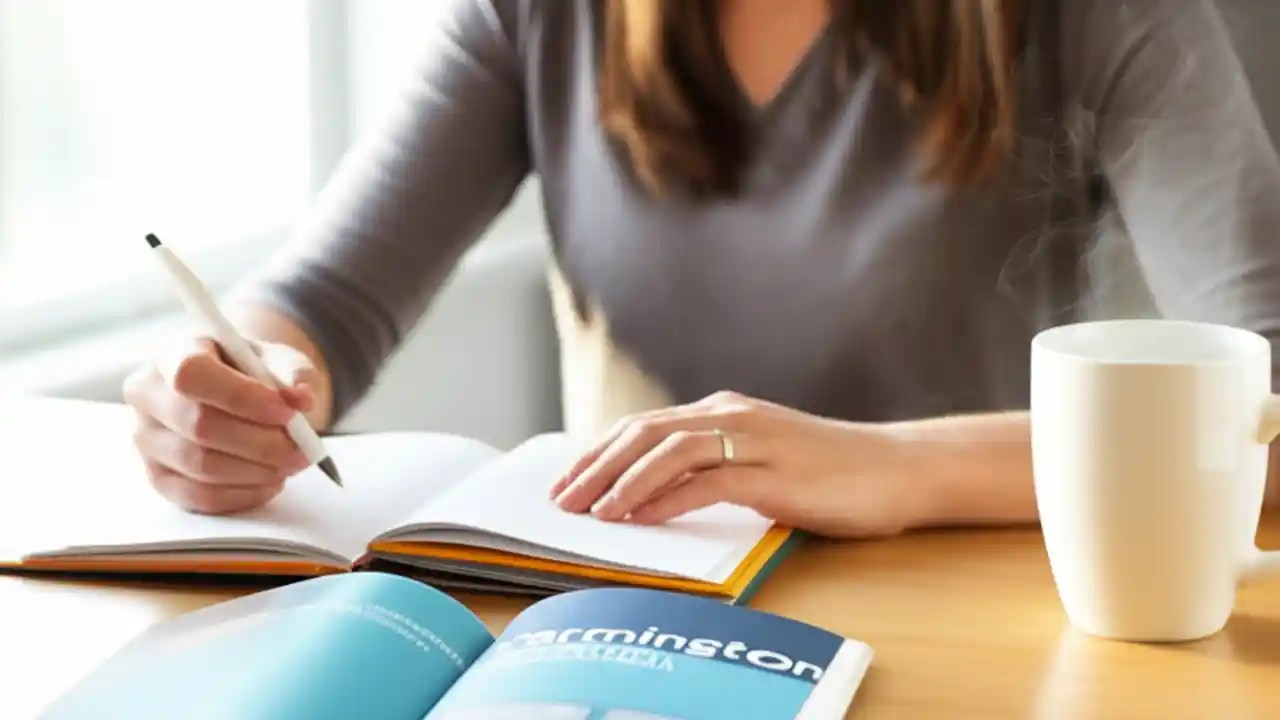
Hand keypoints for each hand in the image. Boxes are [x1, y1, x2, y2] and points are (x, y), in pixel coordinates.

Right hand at [123, 336, 318, 514]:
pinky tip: (270, 483)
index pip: (191, 374)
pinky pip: (199, 497)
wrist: (237, 394)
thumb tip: (300, 400)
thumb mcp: (281, 360)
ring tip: (290, 464)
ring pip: (200, 466)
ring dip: (256, 472)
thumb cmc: (255, 373)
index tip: (287, 412)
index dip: (242, 397)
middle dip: (260, 443)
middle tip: (301, 450)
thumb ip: (294, 375)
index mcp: (174, 351)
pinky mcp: (158, 477)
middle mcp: (148, 394)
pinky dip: (243, 495)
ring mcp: (147, 439)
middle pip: (199, 426)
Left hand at [549, 391, 923, 537]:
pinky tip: (639, 518)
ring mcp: (754, 440)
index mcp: (724, 412)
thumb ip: (714, 469)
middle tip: (560, 500)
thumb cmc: (831, 472)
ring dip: (621, 481)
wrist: (899, 468)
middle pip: (644, 433)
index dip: (598, 452)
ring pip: (668, 450)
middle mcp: (731, 416)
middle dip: (594, 466)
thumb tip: (655, 495)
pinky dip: (665, 499)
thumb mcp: (761, 463)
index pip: (644, 426)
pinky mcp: (774, 472)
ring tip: (590, 511)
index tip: (566, 480)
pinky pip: (707, 481)